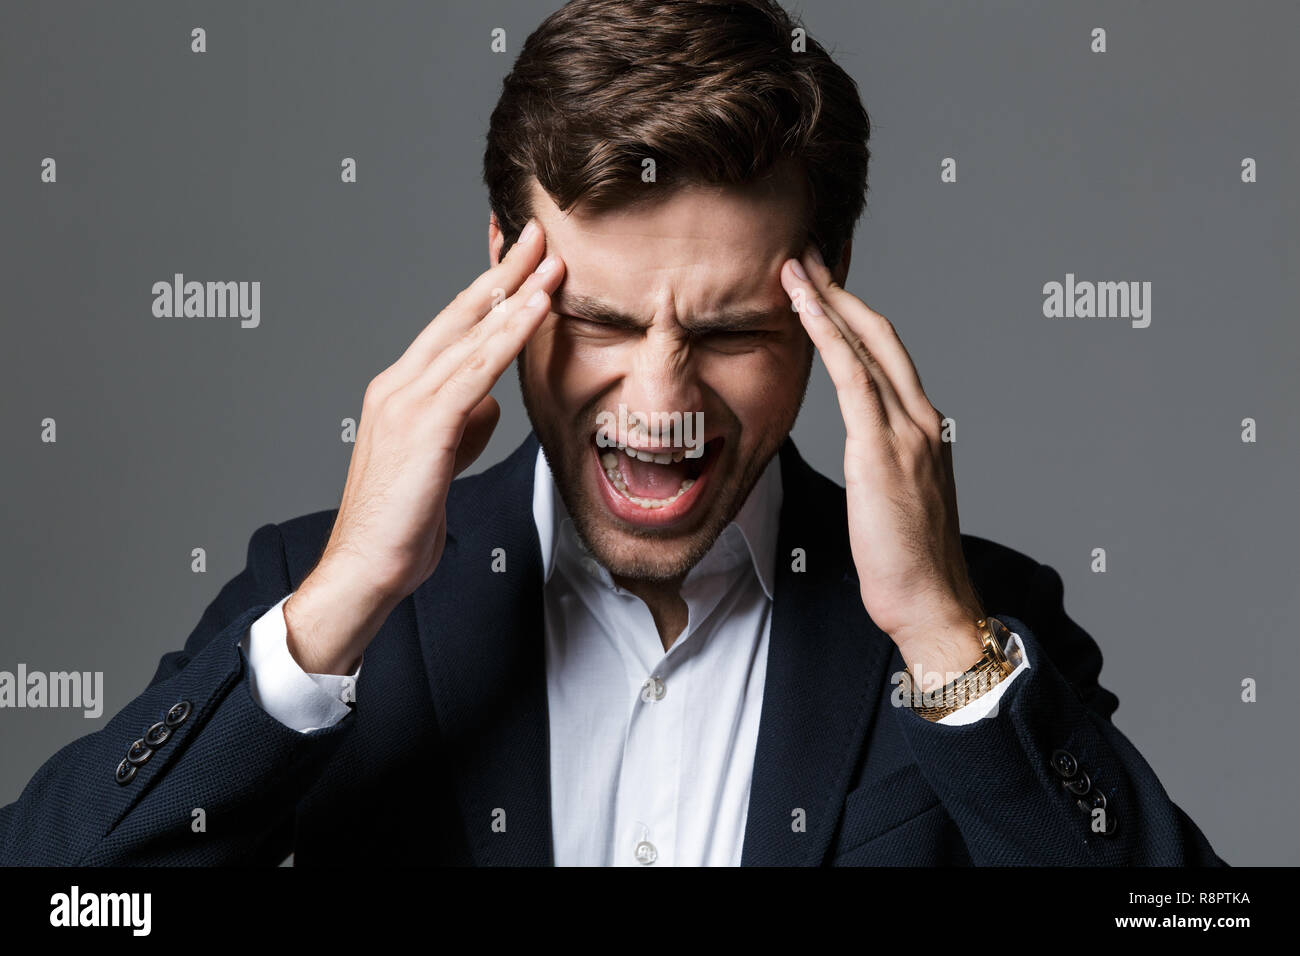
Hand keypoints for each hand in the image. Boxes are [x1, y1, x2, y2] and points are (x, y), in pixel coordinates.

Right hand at [285, 218, 565, 673]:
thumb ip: (463, 426)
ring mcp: (407, 401)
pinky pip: (476, 369)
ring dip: (516, 293)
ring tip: (552, 259)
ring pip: (472, 334)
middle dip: (503, 271)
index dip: (488, 290)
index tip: (520, 259)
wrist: (365, 569)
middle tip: (538, 231)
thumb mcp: (442, 464)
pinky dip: (510, 334)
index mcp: (401, 392)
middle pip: (461, 315)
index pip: (452, 328)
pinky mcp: (424, 425)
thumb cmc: (402, 523)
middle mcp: (399, 385)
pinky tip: (537, 309)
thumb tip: (491, 402)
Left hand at [780, 245, 983, 688]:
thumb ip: (884, 464)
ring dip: (827, 299)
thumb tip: (864, 452)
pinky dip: (828, 335)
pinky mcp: (884, 449)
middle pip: (879, 334)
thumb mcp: (894, 500)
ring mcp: (908, 430)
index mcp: (924, 428)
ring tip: (793, 267)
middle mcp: (922, 418)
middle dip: (839, 290)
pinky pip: (852, 377)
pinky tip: (804, 308)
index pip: (886, 355)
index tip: (822, 286)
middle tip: (802, 256)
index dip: (853, 316)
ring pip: (866, 344)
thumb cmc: (908, 563)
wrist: (933, 603)